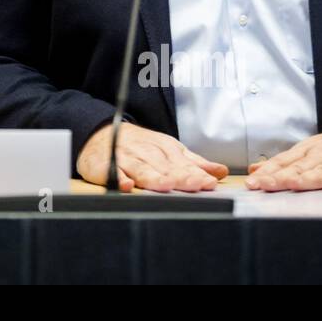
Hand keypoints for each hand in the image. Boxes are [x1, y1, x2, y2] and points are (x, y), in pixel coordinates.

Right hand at [77, 121, 228, 191]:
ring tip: (165, 185)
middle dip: (179, 177)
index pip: (182, 163)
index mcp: (163, 148)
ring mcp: (126, 159)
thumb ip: (194, 163)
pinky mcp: (106, 166)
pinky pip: (112, 172)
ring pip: (141, 169)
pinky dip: (118, 178)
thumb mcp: (169, 150)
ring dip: (153, 177)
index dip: (195, 174)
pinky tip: (126, 185)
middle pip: (164, 167)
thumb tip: (221, 171)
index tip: (208, 183)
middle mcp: (146, 152)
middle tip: (194, 185)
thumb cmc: (140, 147)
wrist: (101, 135)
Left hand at [244, 123, 321, 191]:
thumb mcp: (308, 151)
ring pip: (321, 170)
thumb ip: (283, 163)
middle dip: (280, 177)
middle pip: (298, 167)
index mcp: (306, 150)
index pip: (283, 162)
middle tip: (264, 185)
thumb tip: (255, 170)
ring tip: (291, 184)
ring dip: (305, 178)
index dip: (267, 172)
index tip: (252, 182)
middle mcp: (321, 154)